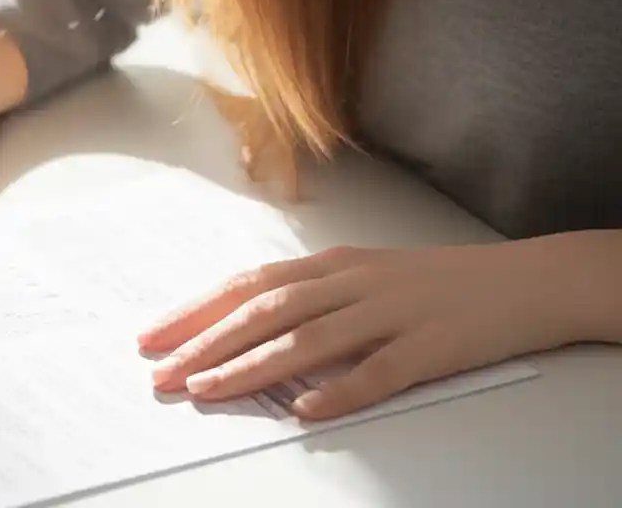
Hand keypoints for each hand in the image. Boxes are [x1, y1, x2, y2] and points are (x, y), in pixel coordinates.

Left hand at [141, 233, 620, 419]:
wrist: (524, 280)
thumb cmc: (435, 283)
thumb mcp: (364, 277)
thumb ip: (310, 299)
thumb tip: (244, 328)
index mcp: (333, 265)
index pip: (248, 286)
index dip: (196, 311)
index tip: (153, 336)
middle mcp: (353, 283)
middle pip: (265, 311)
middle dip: (205, 343)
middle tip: (161, 372)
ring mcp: (392, 312)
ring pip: (309, 340)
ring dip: (251, 367)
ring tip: (208, 391)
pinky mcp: (431, 346)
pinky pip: (380, 372)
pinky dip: (341, 392)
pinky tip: (307, 411)